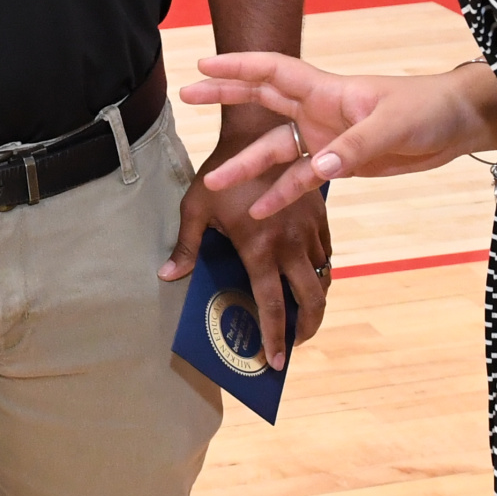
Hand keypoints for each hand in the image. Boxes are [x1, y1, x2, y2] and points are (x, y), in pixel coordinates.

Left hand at [162, 141, 333, 353]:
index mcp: (259, 249)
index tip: (273, 362)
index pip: (272, 306)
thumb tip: (168, 277)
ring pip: (323, 278)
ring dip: (315, 301)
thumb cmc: (222, 172)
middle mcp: (291, 245)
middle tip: (294, 345)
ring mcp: (309, 230)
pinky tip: (308, 277)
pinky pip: (327, 254)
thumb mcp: (195, 208)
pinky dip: (321, 272)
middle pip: (311, 301)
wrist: (260, 133)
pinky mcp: (320, 216)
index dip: (275, 338)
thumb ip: (186, 246)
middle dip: (306, 329)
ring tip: (302, 314)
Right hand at [179, 55, 496, 218]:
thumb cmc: (427, 110)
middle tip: (188, 97)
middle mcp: (320, 110)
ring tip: (215, 181)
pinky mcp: (342, 162)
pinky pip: (303, 179)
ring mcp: (328, 136)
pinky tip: (262, 211)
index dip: (238, 66)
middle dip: (226, 97)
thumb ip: (355, 147)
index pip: (273, 71)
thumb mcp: (393, 125)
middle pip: (263, 100)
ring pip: (278, 148)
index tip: (203, 65)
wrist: (457, 126)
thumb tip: (319, 169)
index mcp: (327, 90)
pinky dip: (283, 193)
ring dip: (248, 164)